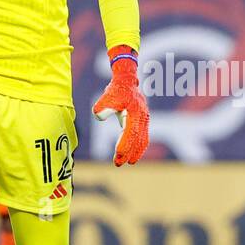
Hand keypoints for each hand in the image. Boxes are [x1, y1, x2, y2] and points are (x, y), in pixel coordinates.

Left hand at [92, 45, 149, 165]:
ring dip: (136, 152)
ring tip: (129, 162)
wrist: (127, 80)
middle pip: (137, 139)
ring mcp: (145, 119)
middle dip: (128, 153)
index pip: (130, 133)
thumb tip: (99, 115)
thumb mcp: (107, 96)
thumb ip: (103, 106)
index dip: (124, 145)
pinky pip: (144, 137)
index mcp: (134, 112)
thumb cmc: (116, 89)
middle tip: (119, 163)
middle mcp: (142, 117)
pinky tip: (134, 154)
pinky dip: (140, 146)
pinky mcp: (143, 121)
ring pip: (143, 139)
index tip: (117, 155)